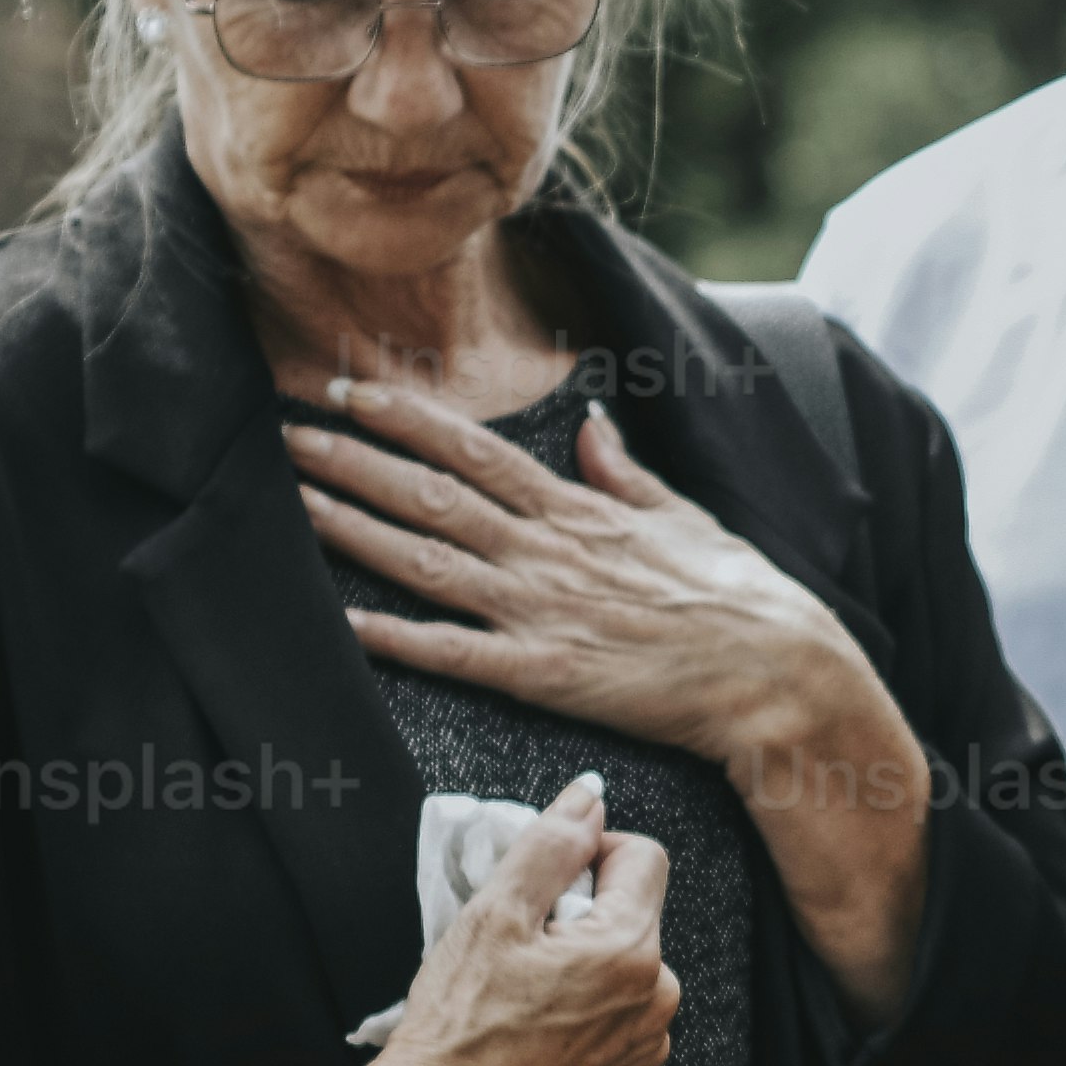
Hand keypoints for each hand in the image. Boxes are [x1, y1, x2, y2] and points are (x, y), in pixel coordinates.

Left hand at [306, 379, 924, 819]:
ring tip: (294, 499)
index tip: (350, 391)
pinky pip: (454, 653)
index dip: (407, 419)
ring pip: (427, 560)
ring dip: (354, 527)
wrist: (777, 672)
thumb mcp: (684, 516)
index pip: (475, 451)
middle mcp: (548, 551)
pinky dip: (396, 636)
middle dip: (354, 459)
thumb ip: (625, 473)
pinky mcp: (545, 673)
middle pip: (431, 495)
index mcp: (578, 511)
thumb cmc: (742, 598)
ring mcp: (541, 611)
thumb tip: (594, 425)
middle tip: (288, 433)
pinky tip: (344, 619)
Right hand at [311, 776, 678, 1065]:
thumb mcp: (493, 913)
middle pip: (633, 917)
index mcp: (632, 951)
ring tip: (521, 996)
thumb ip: (550, 843)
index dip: (589, 853)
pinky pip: (619, 1027)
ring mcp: (647, 1052)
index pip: (642, 856)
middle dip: (582, 917)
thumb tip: (590, 796)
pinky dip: (585, 1019)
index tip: (547, 880)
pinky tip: (534, 1034)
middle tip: (519, 947)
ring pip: (626, 973)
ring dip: (585, 970)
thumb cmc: (455, 1025)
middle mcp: (659, 1003)